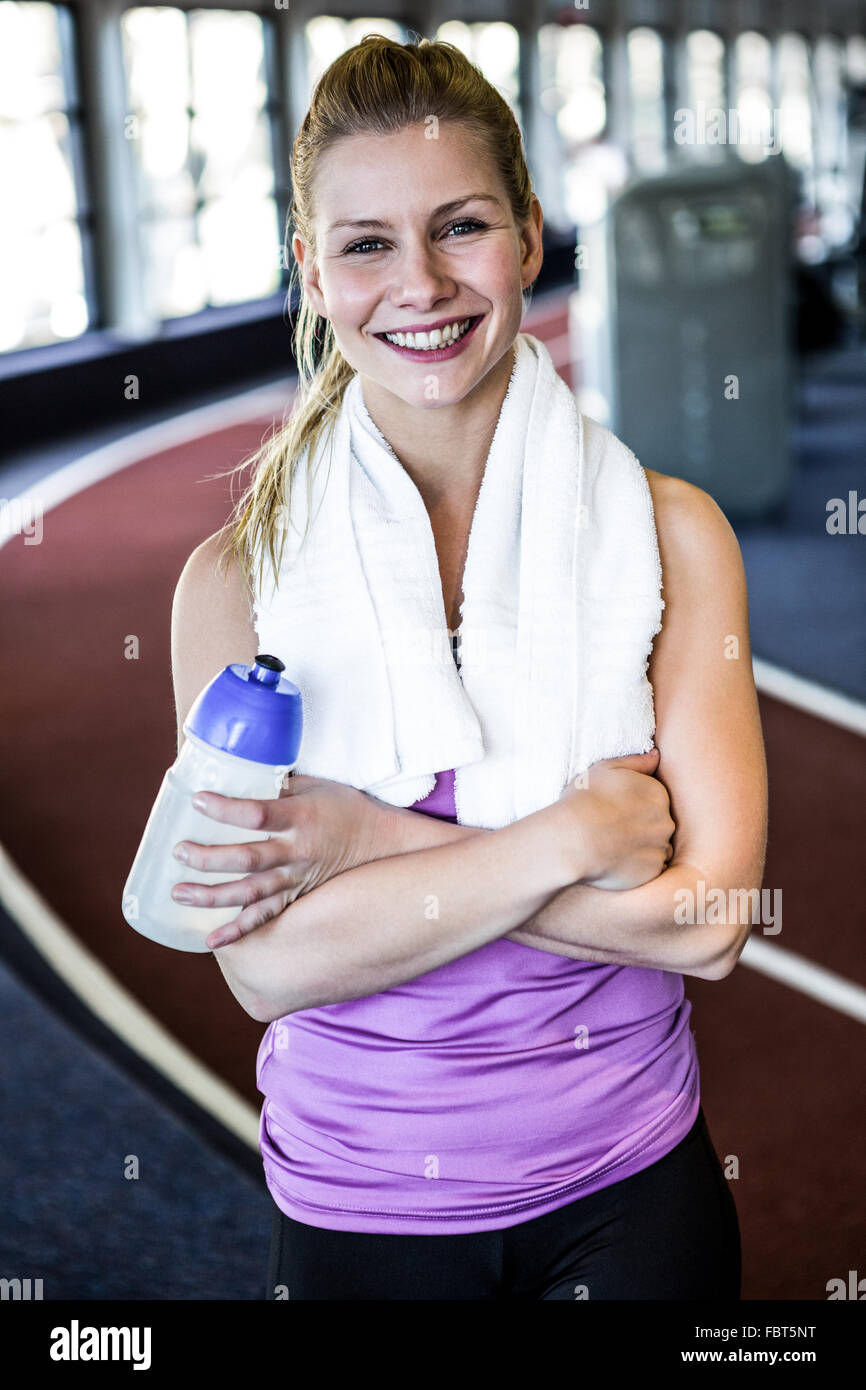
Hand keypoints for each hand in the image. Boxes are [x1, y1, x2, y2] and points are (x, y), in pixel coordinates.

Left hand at [170, 774, 390, 948]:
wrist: (384, 845)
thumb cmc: (346, 809)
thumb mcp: (317, 786)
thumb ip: (279, 786)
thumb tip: (238, 774)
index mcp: (300, 817)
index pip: (256, 814)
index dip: (224, 808)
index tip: (197, 800)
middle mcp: (296, 851)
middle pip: (246, 858)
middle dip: (208, 858)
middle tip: (179, 851)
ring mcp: (297, 879)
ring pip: (249, 892)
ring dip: (212, 895)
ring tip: (179, 893)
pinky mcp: (297, 897)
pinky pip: (265, 918)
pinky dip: (238, 931)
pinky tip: (211, 940)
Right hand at [558, 748, 674, 890]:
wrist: (573, 840)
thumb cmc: (584, 801)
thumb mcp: (605, 769)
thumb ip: (636, 761)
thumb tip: (656, 756)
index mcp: (658, 792)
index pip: (656, 801)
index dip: (635, 807)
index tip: (616, 812)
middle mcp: (666, 820)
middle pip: (660, 825)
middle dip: (642, 828)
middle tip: (613, 831)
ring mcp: (661, 846)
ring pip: (658, 848)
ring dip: (642, 848)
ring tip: (614, 848)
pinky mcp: (653, 870)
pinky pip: (651, 869)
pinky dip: (638, 867)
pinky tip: (616, 862)